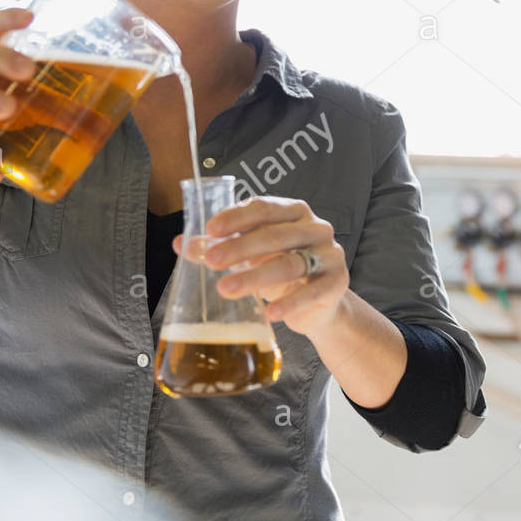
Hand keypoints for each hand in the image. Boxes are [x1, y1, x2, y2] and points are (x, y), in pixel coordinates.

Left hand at [172, 196, 348, 336]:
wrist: (319, 303)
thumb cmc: (281, 270)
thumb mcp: (251, 257)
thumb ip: (220, 247)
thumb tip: (183, 243)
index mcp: (292, 212)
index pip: (263, 207)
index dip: (236, 217)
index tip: (210, 229)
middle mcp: (314, 227)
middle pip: (275, 235)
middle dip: (240, 248)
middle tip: (211, 261)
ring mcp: (329, 254)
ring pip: (290, 263)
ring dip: (256, 277)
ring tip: (227, 288)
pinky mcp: (337, 281)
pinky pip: (313, 291)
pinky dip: (290, 303)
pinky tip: (270, 313)